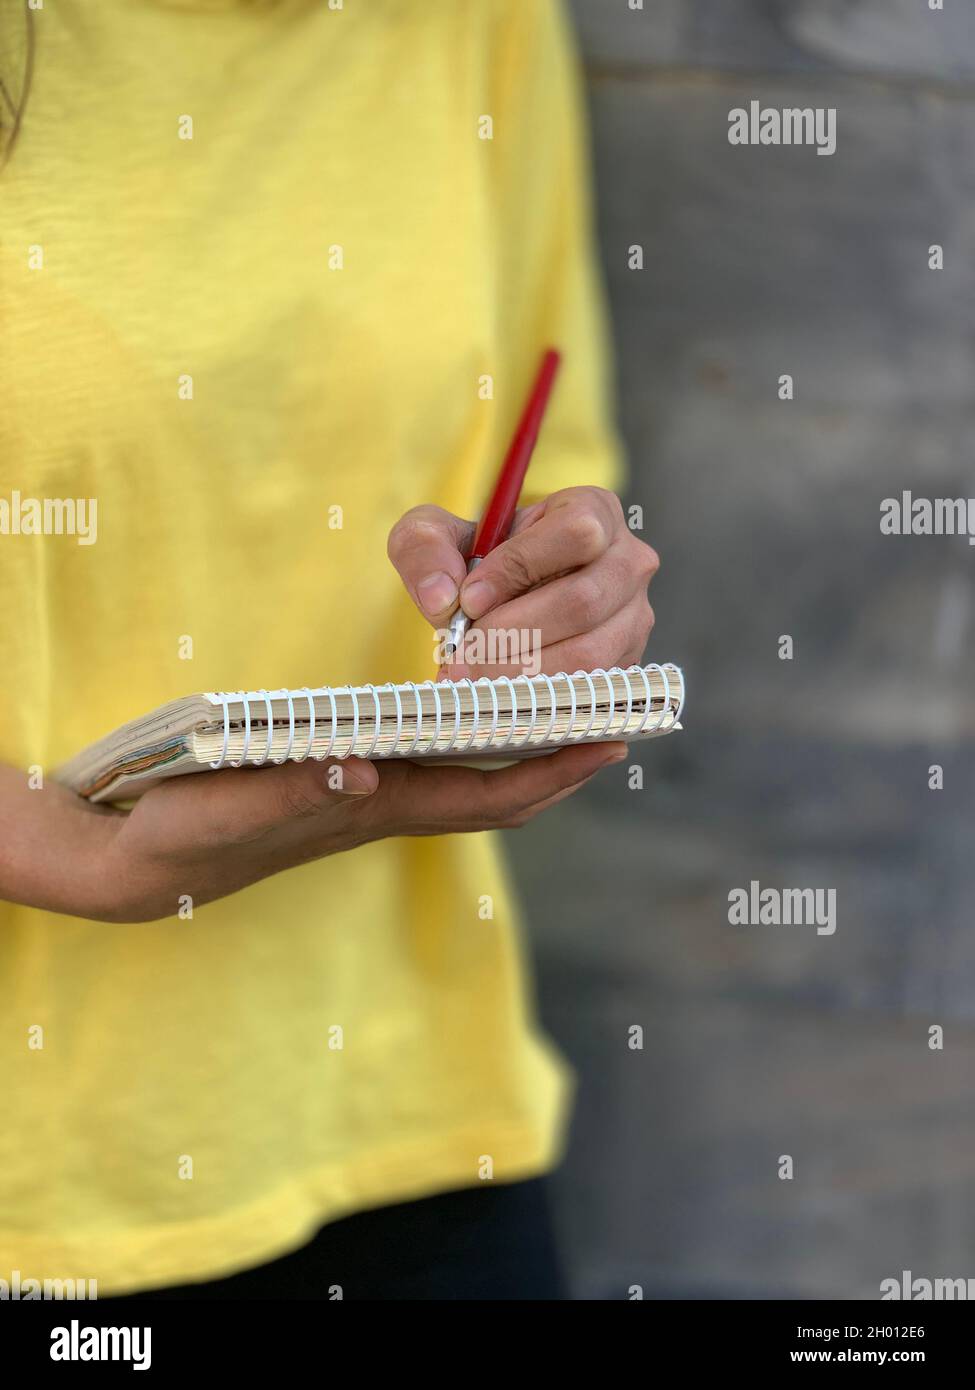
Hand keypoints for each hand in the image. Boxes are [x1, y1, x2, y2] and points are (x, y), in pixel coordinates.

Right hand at [0, 743, 625, 922]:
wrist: (140, 865)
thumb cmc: (185, 831)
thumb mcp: (233, 806)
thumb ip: (292, 786)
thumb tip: (361, 763)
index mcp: (372, 809)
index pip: (488, 794)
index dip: (553, 769)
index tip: (613, 735)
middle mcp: (383, 807)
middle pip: (496, 790)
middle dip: (560, 759)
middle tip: (615, 716)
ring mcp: (363, 802)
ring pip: (466, 780)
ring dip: (521, 752)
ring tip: (564, 711)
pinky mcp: (337, 791)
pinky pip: (426, 769)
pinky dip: (468, 745)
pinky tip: (472, 721)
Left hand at [387, 486, 658, 677]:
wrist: (499, 600)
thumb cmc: (475, 559)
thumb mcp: (436, 536)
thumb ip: (424, 548)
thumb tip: (441, 598)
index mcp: (594, 511)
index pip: (575, 533)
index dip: (520, 567)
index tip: (470, 599)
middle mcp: (629, 562)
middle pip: (584, 601)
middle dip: (513, 633)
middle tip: (463, 653)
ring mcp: (635, 617)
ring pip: (590, 653)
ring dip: (523, 672)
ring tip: (473, 678)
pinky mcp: (627, 664)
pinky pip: (590, 690)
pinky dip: (539, 698)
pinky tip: (499, 696)